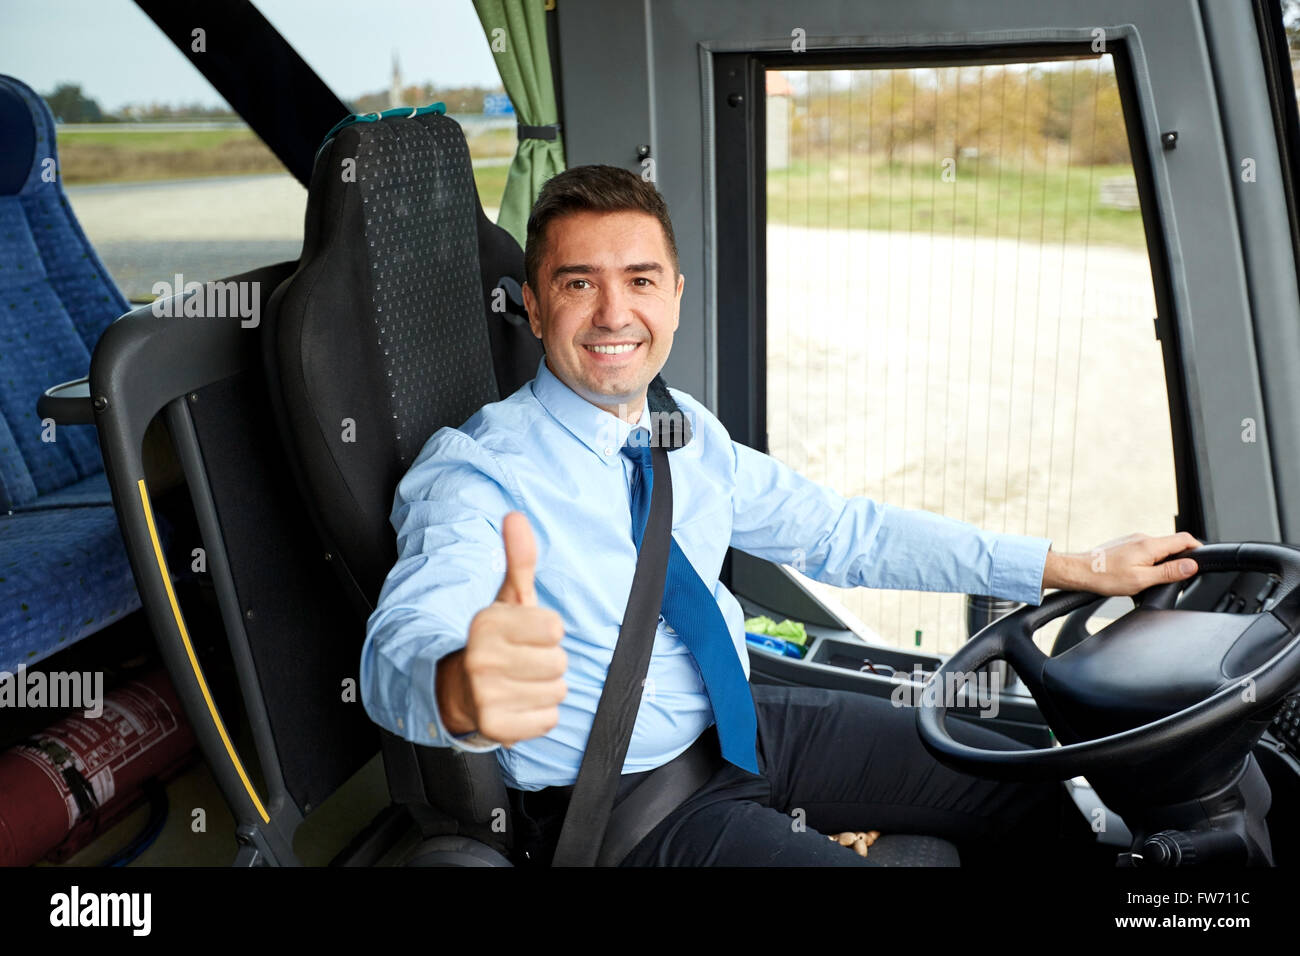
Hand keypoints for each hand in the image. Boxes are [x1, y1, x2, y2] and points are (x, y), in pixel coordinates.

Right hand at [437, 511, 567, 746]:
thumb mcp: (508, 599)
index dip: (547, 632)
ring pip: (557, 692)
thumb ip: (519, 559)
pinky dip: (540, 716)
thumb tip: (515, 515)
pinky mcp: (496, 727)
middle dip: (548, 663)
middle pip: (559, 662)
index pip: (555, 628)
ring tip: (520, 683)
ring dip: (545, 689)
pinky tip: (518, 704)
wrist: (459, 690)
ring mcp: (486, 695)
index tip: (526, 635)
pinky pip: (549, 720)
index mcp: (486, 623)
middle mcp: (482, 658)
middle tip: (523, 663)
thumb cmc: (496, 641)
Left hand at [1044, 532, 1203, 597]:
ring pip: (1159, 550)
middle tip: (1181, 577)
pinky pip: (1146, 552)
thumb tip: (1191, 566)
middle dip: (1181, 560)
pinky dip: (1151, 563)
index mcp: (1150, 545)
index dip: (1198, 549)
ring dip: (1164, 563)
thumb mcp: (1142, 580)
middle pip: (1173, 545)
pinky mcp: (1126, 546)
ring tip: (1157, 581)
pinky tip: (1142, 577)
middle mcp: (1142, 538)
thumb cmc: (1105, 577)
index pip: (1184, 539)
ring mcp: (1133, 541)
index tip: (1204, 560)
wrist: (1079, 571)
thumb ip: (1168, 572)